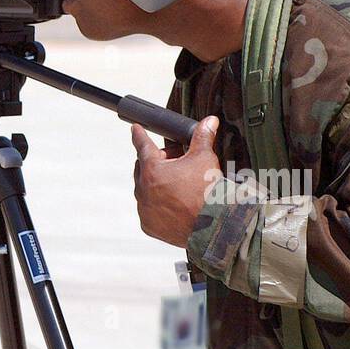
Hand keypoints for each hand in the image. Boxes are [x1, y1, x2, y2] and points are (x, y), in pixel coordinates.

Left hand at [131, 117, 221, 247]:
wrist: (214, 227)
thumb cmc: (208, 192)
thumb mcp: (204, 158)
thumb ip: (202, 137)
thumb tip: (209, 121)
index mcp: (152, 170)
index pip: (142, 145)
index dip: (139, 135)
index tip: (135, 129)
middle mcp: (143, 190)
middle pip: (143, 168)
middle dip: (156, 161)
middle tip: (175, 160)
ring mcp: (144, 209)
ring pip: (144, 189)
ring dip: (155, 183)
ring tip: (176, 183)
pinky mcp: (149, 226)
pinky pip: (148, 210)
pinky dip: (156, 204)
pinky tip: (172, 202)